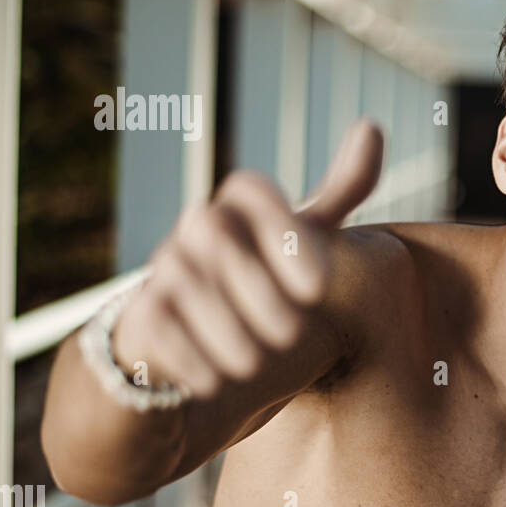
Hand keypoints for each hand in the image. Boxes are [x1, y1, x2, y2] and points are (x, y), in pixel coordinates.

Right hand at [110, 119, 383, 399]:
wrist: (201, 378)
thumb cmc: (260, 304)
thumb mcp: (306, 251)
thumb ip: (338, 197)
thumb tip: (370, 125)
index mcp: (239, 220)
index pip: (249, 189)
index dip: (283, 229)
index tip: (319, 288)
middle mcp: (195, 239)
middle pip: (210, 226)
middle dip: (252, 279)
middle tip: (290, 331)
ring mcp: (161, 277)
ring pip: (177, 277)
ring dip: (221, 324)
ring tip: (254, 362)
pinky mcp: (135, 323)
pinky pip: (149, 324)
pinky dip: (184, 354)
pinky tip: (214, 382)